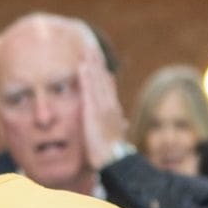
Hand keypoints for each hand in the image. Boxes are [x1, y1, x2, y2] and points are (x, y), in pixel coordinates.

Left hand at [79, 58, 128, 172]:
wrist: (115, 161)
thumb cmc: (113, 153)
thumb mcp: (117, 136)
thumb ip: (119, 126)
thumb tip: (124, 122)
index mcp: (113, 110)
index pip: (107, 86)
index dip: (102, 72)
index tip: (97, 60)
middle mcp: (110, 105)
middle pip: (103, 78)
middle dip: (97, 61)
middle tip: (90, 46)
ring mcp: (103, 107)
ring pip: (97, 80)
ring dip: (92, 63)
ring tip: (86, 49)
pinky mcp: (94, 112)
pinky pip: (90, 90)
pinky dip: (87, 77)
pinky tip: (83, 66)